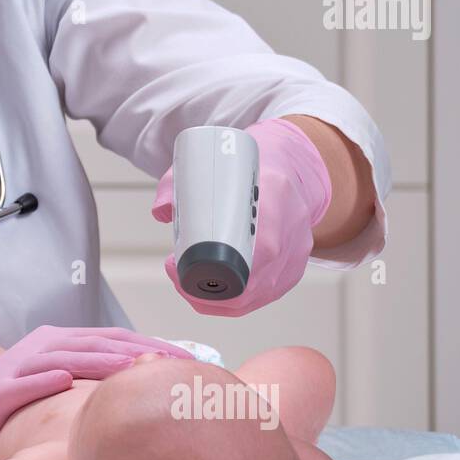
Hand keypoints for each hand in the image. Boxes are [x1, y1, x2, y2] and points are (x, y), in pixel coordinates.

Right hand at [0, 325, 192, 459]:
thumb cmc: (3, 412)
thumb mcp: (53, 396)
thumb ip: (88, 392)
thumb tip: (136, 405)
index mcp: (60, 346)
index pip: (116, 343)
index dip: (154, 349)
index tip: (192, 362)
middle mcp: (44, 347)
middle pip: (102, 343)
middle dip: (143, 351)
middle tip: (182, 363)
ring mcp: (21, 365)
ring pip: (71, 355)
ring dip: (107, 359)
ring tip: (141, 365)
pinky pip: (28, 380)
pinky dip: (50, 377)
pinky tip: (71, 381)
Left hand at [152, 118, 331, 316]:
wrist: (290, 164)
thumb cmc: (248, 164)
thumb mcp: (208, 159)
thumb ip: (177, 182)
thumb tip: (161, 212)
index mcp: (276, 192)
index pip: (263, 245)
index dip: (222, 266)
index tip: (181, 261)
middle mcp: (293, 224)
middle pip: (256, 280)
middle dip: (208, 290)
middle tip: (176, 275)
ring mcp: (298, 249)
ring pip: (260, 294)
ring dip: (219, 299)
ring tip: (187, 283)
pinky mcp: (296, 265)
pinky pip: (267, 294)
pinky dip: (236, 299)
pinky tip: (211, 293)